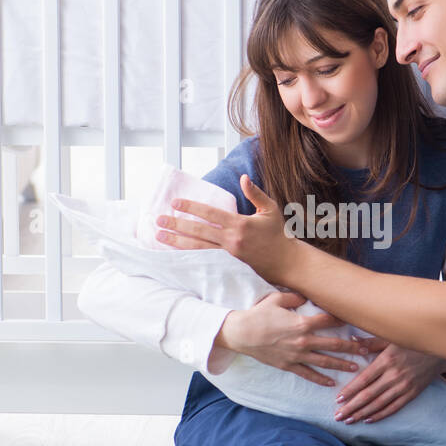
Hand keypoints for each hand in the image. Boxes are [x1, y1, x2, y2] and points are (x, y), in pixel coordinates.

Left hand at [155, 175, 298, 283]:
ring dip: (177, 242)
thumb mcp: (270, 209)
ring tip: (159, 237)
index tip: (175, 203)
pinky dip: (188, 256)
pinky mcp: (228, 267)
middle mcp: (231, 240)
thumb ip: (255, 193)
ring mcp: (228, 256)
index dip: (191, 207)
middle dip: (176, 225)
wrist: (286, 263)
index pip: (210, 214)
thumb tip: (244, 177)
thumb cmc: (278, 234)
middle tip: (159, 220)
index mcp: (240, 224)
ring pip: (197, 248)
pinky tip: (175, 253)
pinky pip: (204, 260)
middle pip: (198, 231)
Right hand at [216, 291, 366, 385]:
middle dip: (352, 346)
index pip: (329, 321)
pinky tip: (332, 383)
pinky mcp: (289, 366)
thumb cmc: (258, 314)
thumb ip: (295, 296)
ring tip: (357, 367)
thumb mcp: (276, 298)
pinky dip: (320, 380)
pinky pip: (308, 374)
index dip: (344, 320)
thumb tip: (307, 295)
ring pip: (325, 361)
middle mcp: (303, 341)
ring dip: (342, 364)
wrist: (241, 334)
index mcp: (302, 323)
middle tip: (366, 349)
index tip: (357, 321)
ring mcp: (297, 355)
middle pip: (334, 344)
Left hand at [331, 339, 445, 423]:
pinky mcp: (412, 394)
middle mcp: (394, 375)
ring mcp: (404, 386)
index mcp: (387, 360)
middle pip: (368, 395)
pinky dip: (380, 415)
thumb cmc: (412, 342)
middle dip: (351, 407)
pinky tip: (368, 420)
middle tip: (337, 416)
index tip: (338, 399)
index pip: (364, 379)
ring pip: (379, 404)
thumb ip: (371, 342)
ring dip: (362, 414)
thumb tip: (351, 340)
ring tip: (348, 420)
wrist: (440, 351)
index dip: (350, 390)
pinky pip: (394, 407)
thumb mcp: (391, 338)